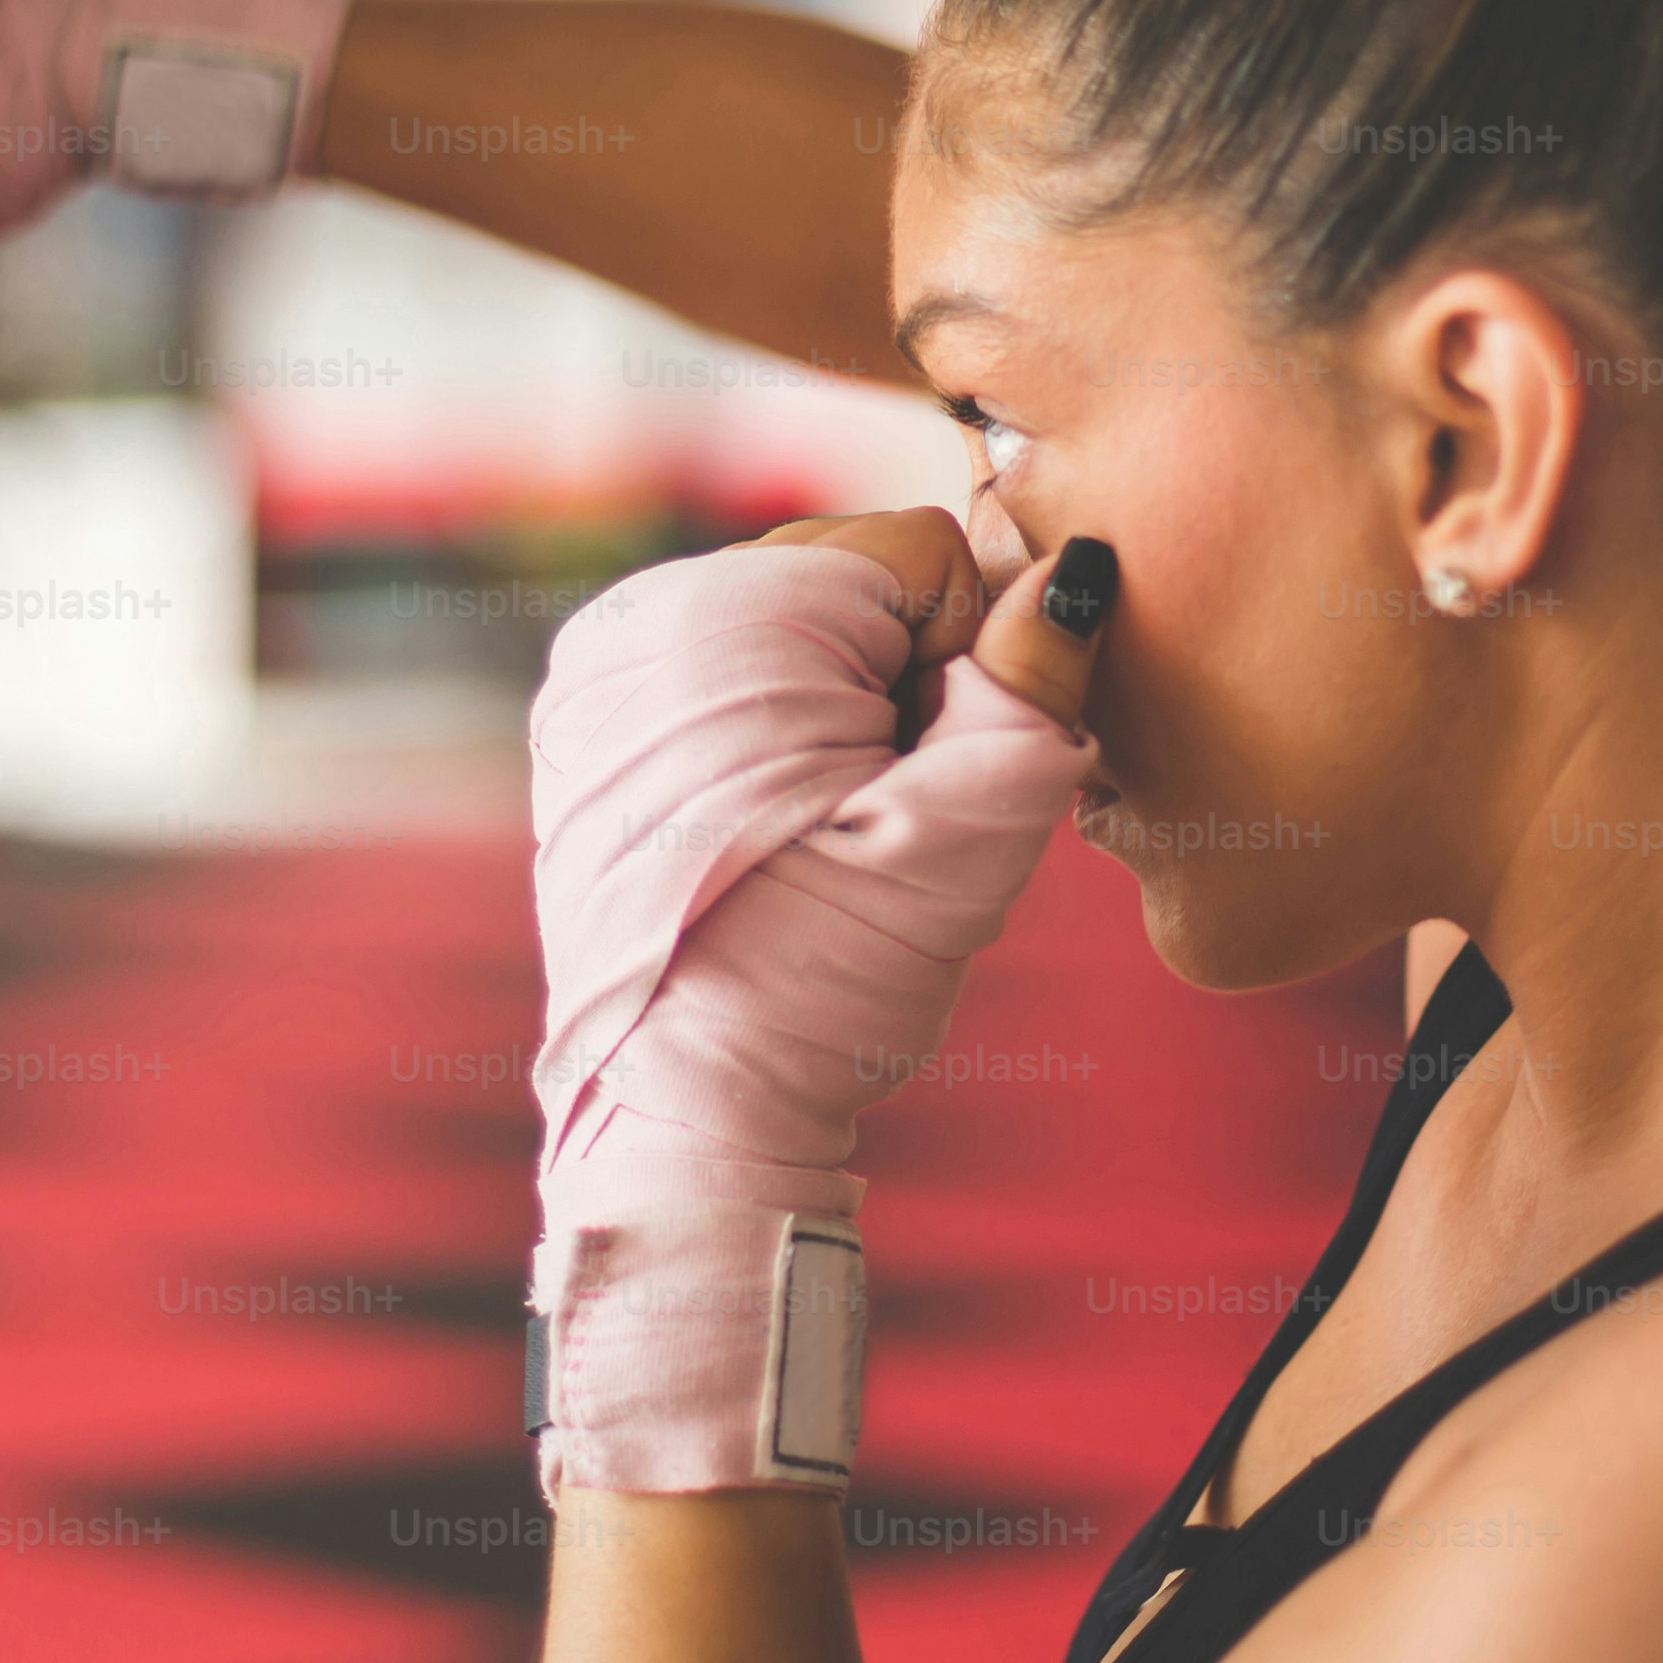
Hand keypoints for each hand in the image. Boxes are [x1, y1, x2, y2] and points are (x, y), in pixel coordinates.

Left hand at [521, 522, 1113, 1494]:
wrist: (689, 1108)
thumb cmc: (833, 968)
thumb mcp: (975, 822)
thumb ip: (1037, 676)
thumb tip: (1081, 565)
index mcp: (735, 606)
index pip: (925, 554)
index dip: (962, 664)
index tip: (922, 774)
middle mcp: (644, 609)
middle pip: (849, 581)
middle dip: (890, 677)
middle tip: (874, 812)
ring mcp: (598, 665)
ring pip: (787, 628)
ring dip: (828, 704)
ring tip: (818, 829)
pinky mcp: (580, 722)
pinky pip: (715, 674)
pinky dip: (758, 732)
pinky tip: (764, 832)